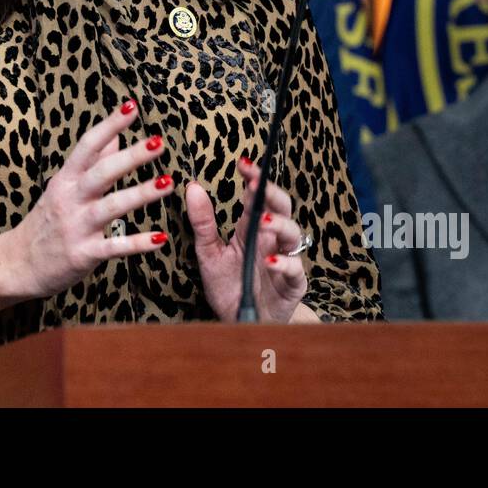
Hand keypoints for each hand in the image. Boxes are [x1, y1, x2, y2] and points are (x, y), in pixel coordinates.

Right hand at [6, 98, 174, 299]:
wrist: (17, 265)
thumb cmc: (46, 222)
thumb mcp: (62, 187)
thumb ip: (91, 162)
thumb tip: (117, 135)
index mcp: (65, 179)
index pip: (88, 145)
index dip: (110, 125)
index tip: (132, 107)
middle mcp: (70, 199)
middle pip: (102, 172)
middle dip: (131, 157)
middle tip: (158, 142)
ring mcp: (76, 227)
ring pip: (112, 206)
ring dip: (141, 194)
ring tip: (168, 183)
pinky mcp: (83, 254)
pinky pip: (114, 247)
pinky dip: (138, 243)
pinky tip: (161, 237)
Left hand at [186, 157, 308, 322]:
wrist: (243, 324)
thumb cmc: (229, 286)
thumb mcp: (208, 253)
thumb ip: (202, 223)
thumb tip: (191, 186)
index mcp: (250, 229)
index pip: (256, 197)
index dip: (253, 178)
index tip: (243, 163)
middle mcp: (270, 240)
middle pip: (281, 207)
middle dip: (272, 193)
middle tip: (257, 184)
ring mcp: (285, 260)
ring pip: (293, 234)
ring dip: (279, 224)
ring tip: (262, 221)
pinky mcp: (293, 284)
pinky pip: (295, 270)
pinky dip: (284, 263)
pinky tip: (270, 261)